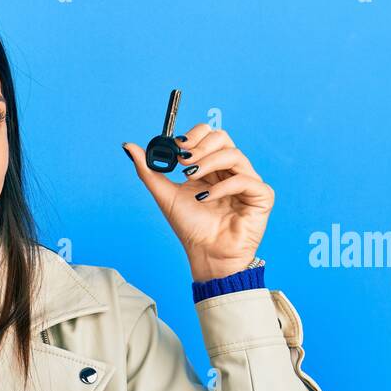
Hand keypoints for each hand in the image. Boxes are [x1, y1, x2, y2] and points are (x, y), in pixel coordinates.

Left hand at [123, 124, 274, 282]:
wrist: (206, 255)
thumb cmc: (191, 228)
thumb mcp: (165, 195)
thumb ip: (149, 171)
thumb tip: (129, 146)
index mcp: (212, 167)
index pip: (209, 136)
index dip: (195, 135)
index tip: (177, 148)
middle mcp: (230, 171)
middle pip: (223, 138)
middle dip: (201, 146)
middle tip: (183, 161)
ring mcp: (247, 182)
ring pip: (233, 155)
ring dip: (208, 163)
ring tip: (190, 179)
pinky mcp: (261, 196)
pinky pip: (245, 179)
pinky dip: (222, 187)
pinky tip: (205, 198)